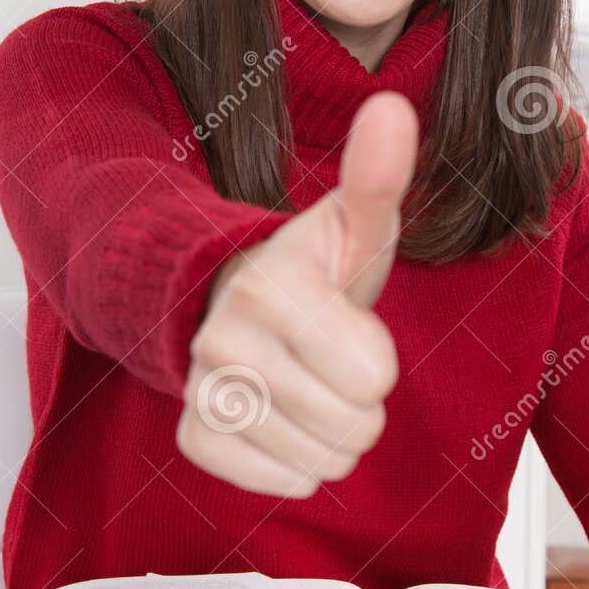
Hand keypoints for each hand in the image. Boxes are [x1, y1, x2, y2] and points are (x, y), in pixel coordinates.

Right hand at [177, 91, 418, 496]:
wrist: (231, 304)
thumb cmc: (312, 272)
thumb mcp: (353, 227)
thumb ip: (378, 177)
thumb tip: (393, 107)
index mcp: (269, 288)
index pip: (374, 378)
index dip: (377, 358)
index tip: (349, 326)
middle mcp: (224, 340)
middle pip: (353, 428)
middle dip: (360, 404)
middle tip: (334, 364)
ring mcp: (204, 392)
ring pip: (321, 463)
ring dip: (332, 436)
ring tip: (312, 387)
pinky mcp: (195, 438)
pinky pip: (279, 482)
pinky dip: (295, 464)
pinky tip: (285, 419)